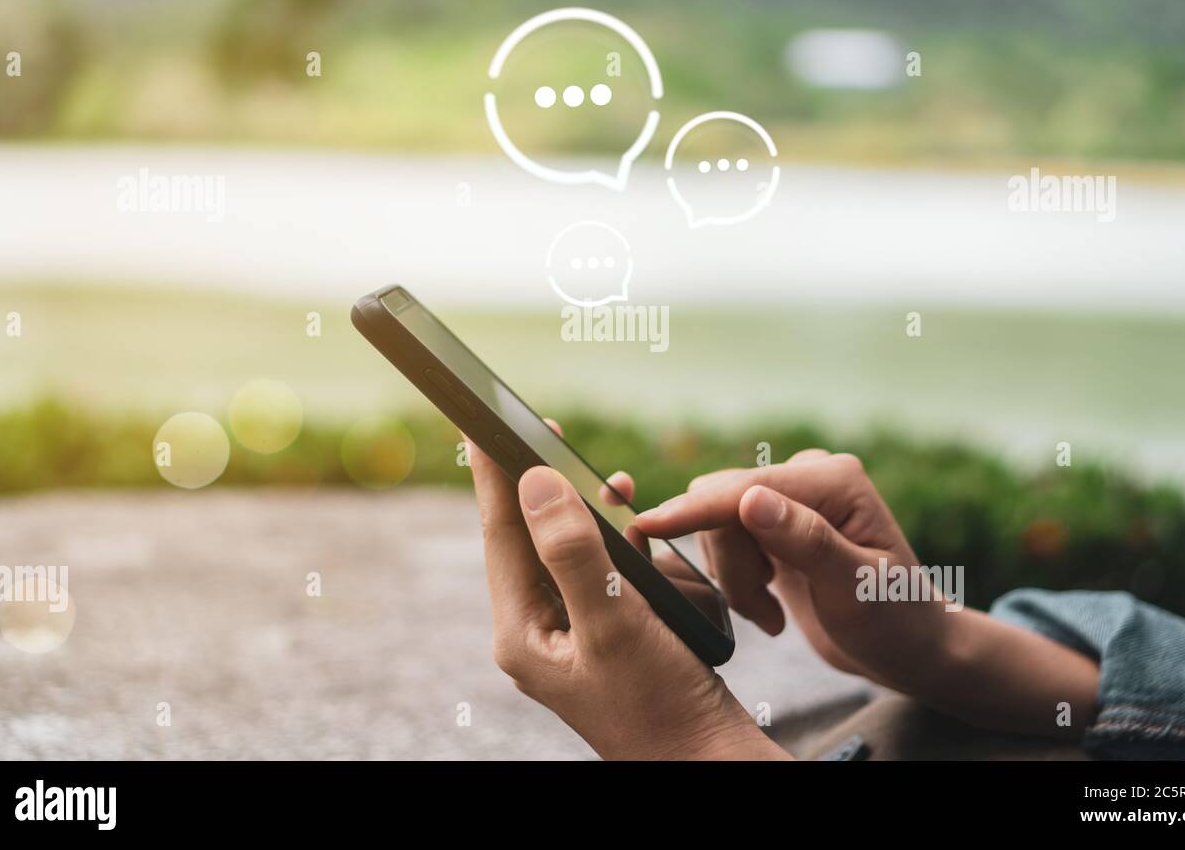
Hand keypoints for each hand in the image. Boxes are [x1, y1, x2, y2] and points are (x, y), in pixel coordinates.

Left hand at [466, 429, 786, 759]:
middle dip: (552, 490)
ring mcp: (569, 632)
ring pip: (571, 551)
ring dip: (596, 520)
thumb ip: (573, 551)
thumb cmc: (659, 703)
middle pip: (532, 537)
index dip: (494, 476)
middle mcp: (537, 630)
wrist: (701, 758)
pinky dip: (623, 552)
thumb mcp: (614, 623)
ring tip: (619, 492)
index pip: (501, 535)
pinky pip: (602, 574)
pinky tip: (644, 541)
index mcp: (521, 632)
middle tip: (553, 436)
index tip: (484, 425)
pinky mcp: (602, 633)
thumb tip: (534, 483)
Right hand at [635, 450, 941, 684]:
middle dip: (732, 564)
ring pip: (717, 526)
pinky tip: (770, 605)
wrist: (906, 647)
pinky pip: (722, 539)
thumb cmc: (895, 621)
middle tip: (766, 612)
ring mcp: (789, 498)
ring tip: (772, 614)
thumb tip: (751, 500)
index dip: (695, 508)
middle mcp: (808, 476)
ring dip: (735, 578)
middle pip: (723, 504)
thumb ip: (807, 541)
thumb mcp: (856, 588)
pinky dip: (736, 579)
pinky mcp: (773, 522)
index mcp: (834, 480)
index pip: (747, 487)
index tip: (645, 525)